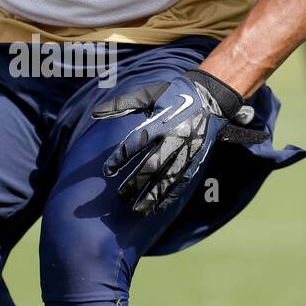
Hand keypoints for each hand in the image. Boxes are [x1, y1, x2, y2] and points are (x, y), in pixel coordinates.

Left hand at [92, 68, 264, 215]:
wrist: (210, 98)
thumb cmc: (174, 95)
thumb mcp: (149, 95)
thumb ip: (122, 104)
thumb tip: (95, 113)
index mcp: (160, 121)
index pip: (136, 142)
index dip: (120, 157)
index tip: (107, 171)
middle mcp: (174, 138)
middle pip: (152, 165)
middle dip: (135, 182)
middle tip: (119, 197)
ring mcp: (187, 151)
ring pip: (168, 178)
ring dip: (152, 196)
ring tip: (137, 211)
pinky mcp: (196, 159)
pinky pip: (182, 180)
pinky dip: (170, 195)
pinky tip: (158, 207)